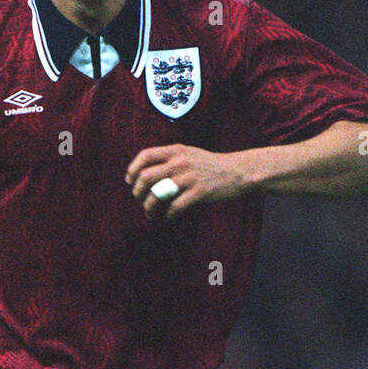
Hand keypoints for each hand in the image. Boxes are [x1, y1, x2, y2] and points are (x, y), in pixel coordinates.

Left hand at [125, 144, 255, 218]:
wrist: (237, 171)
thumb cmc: (210, 165)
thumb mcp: (189, 153)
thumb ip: (170, 158)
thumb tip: (145, 173)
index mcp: (176, 150)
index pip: (145, 155)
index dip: (133, 169)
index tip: (130, 181)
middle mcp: (180, 162)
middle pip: (146, 177)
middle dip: (138, 192)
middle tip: (139, 200)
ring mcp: (190, 177)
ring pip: (157, 195)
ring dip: (149, 207)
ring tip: (150, 213)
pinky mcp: (199, 192)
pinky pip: (175, 207)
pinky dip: (167, 216)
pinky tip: (167, 218)